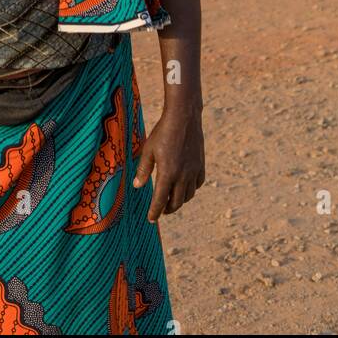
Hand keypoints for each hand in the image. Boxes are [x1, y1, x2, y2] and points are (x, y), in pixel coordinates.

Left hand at [133, 99, 204, 220]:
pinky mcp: (200, 164)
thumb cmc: (162, 132)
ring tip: (172, 200)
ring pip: (188, 195)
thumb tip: (137, 186)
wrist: (183, 118)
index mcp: (167, 174)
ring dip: (179, 201)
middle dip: (167, 209)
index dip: (155, 212)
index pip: (160, 200)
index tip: (151, 219)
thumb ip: (143, 170)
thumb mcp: (148, 150)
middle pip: (176, 202)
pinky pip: (197, 184)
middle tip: (161, 211)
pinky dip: (191, 189)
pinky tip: (185, 186)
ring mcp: (193, 171)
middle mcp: (182, 176)